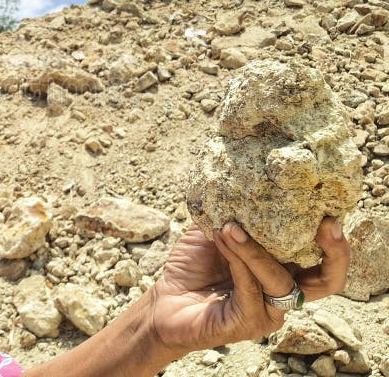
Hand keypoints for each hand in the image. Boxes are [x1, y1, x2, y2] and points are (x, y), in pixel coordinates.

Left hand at [148, 217, 349, 356]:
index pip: (324, 259)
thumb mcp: (216, 230)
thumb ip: (234, 211)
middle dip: (333, 253)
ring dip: (256, 250)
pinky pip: (251, 288)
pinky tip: (223, 239)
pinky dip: (238, 261)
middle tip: (323, 224)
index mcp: (283, 268)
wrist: (165, 300)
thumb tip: (243, 178)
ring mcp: (269, 311)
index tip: (329, 213)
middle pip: (328, 280)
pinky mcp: (248, 322)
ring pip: (280, 280)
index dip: (334, 240)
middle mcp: (284, 292)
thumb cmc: (193, 265)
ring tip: (231, 226)